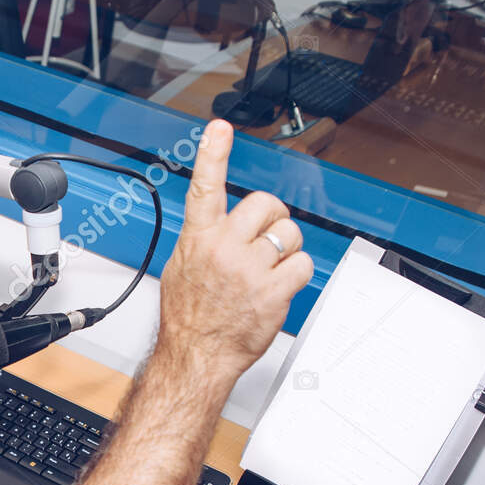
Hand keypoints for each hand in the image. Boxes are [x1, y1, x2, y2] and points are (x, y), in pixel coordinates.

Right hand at [158, 120, 313, 378]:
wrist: (196, 355)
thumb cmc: (189, 316)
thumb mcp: (181, 267)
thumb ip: (203, 239)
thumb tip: (219, 225)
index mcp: (199, 238)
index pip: (205, 186)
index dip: (213, 153)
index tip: (219, 129)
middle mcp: (223, 248)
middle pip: (266, 204)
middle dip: (275, 217)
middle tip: (270, 235)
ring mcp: (248, 270)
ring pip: (290, 234)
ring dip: (288, 249)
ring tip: (271, 269)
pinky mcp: (272, 292)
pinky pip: (303, 265)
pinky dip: (298, 274)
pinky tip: (280, 286)